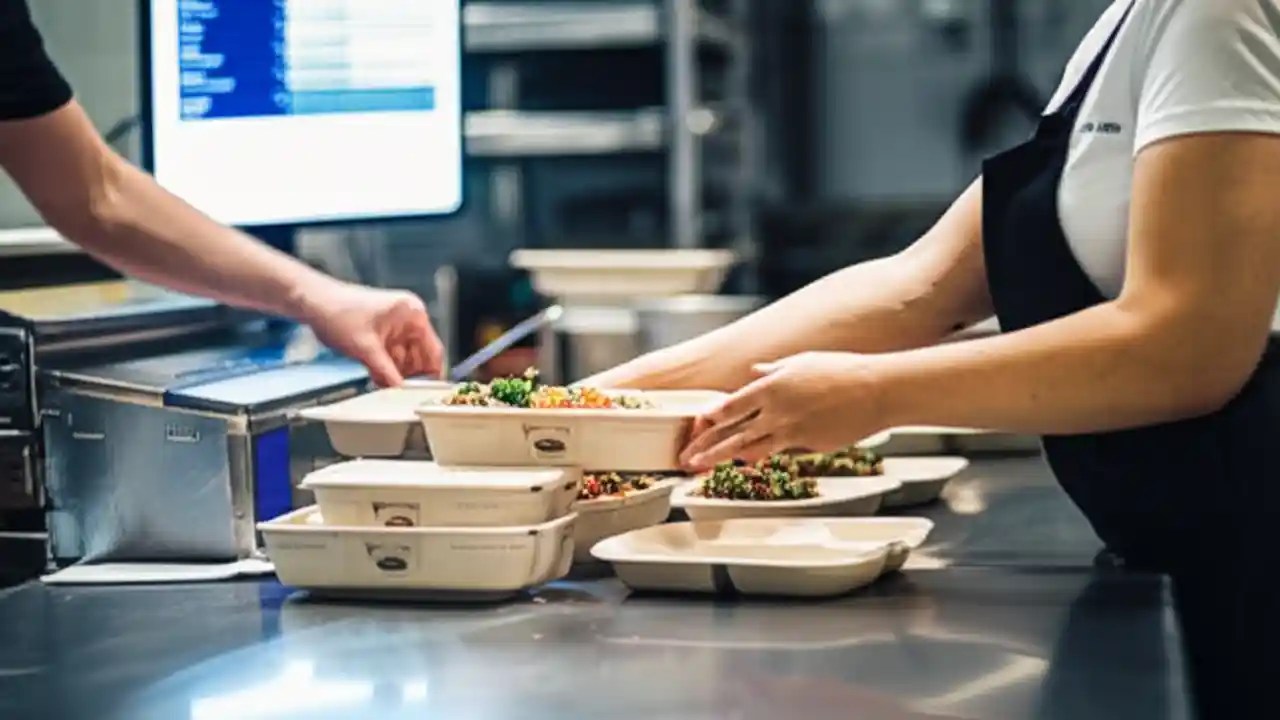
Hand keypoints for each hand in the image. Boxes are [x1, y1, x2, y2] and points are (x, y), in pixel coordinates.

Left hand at [300, 282, 443, 386]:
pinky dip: (386, 369)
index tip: (428, 393)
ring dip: (396, 374)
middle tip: (402, 395)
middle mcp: (408, 319)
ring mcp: (395, 327)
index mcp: (412, 314)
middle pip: (420, 356)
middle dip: (410, 376)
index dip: (432, 373)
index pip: (434, 350)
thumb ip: (386, 371)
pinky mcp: (382, 334)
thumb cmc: (338, 311)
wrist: (312, 302)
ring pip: (405, 359)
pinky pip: (391, 357)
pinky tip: (378, 380)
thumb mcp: (365, 348)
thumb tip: (400, 391)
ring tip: (386, 389)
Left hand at [680, 352, 887, 469]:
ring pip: (750, 449)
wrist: (876, 391)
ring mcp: (791, 432)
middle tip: (686, 460)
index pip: (730, 406)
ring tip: (704, 468)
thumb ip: (773, 371)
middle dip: (705, 448)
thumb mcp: (801, 362)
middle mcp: (776, 411)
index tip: (694, 426)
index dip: (709, 419)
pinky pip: (780, 452)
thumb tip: (753, 373)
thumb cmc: (841, 371)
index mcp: (771, 387)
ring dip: (724, 459)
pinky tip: (746, 463)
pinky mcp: (808, 445)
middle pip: (732, 433)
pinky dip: (761, 457)